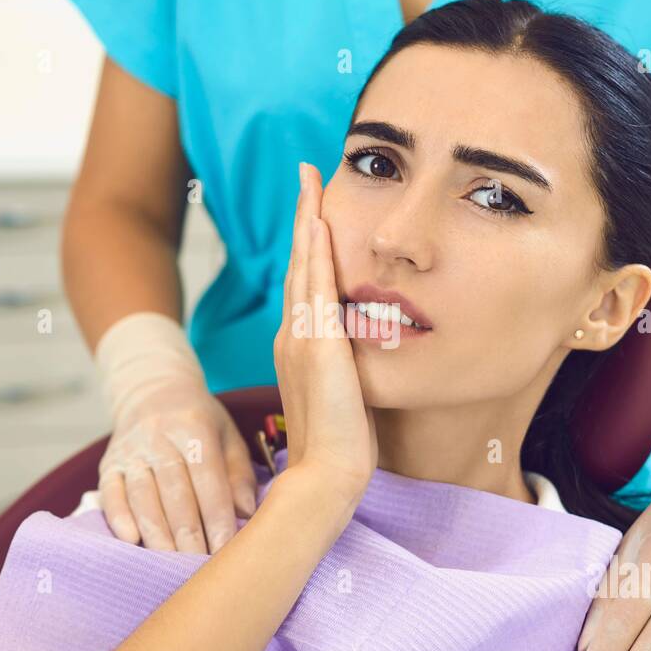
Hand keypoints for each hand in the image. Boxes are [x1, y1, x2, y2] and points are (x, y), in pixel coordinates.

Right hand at [95, 312, 258, 553]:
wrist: (151, 390)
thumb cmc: (199, 422)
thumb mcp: (226, 435)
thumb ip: (238, 473)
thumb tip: (246, 513)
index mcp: (194, 426)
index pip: (207, 477)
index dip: (217, 515)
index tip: (228, 548)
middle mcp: (158, 437)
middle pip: (174, 490)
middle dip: (189, 532)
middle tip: (201, 566)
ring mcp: (130, 450)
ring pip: (142, 495)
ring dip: (157, 532)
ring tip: (170, 562)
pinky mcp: (108, 464)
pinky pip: (110, 493)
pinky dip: (119, 517)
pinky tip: (131, 540)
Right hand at [273, 162, 376, 508]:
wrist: (328, 475)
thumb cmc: (342, 444)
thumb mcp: (344, 395)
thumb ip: (344, 368)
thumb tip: (358, 353)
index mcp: (299, 346)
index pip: (305, 283)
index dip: (308, 244)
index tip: (315, 210)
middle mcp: (293, 336)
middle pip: (298, 263)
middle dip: (303, 216)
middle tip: (306, 175)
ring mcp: (300, 339)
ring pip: (302, 266)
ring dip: (306, 221)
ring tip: (309, 182)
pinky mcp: (316, 346)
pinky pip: (314, 287)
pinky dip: (313, 253)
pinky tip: (318, 223)